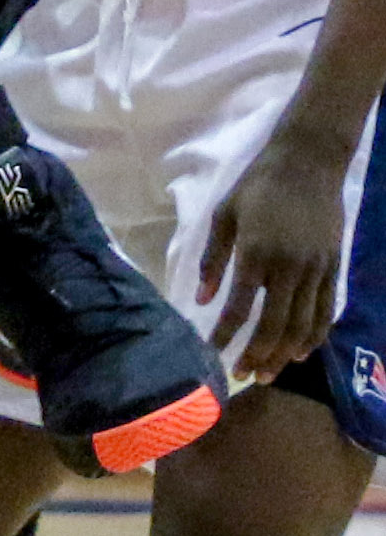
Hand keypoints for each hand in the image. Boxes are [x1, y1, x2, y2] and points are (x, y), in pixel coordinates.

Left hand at [197, 133, 349, 381]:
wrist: (309, 159)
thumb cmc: (259, 184)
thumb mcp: (224, 214)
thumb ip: (212, 259)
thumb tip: (202, 300)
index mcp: (255, 252)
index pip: (238, 307)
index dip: (224, 336)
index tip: (211, 354)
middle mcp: (288, 266)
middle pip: (274, 326)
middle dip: (256, 356)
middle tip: (242, 375)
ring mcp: (315, 269)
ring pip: (302, 325)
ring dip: (284, 354)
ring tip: (268, 373)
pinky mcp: (333, 267)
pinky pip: (325, 311)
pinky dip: (314, 336)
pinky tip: (300, 352)